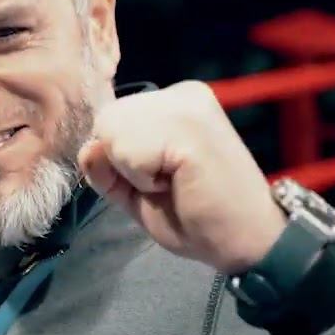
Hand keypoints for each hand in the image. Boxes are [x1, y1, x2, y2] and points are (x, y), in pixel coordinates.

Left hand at [77, 81, 287, 273]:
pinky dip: (140, 178)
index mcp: (172, 103)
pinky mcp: (186, 124)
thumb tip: (89, 147)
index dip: (120, 159)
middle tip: (167, 182)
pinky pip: (126, 151)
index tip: (161, 179)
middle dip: (122, 163)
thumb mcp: (134, 188)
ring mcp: (185, 104)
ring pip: (110, 133)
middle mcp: (180, 93)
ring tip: (172, 181)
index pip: (111, 119)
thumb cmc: (194, 217)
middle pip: (106, 121)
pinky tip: (176, 182)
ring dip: (132, 171)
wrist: (245, 241)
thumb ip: (106, 164)